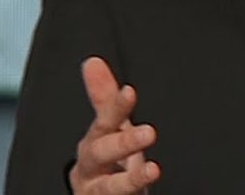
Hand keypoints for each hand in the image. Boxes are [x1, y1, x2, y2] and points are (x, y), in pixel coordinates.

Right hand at [69, 57, 161, 194]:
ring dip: (132, 179)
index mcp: (93, 144)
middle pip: (101, 154)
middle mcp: (91, 169)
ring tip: (153, 171)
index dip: (115, 107)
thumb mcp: (110, 130)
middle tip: (149, 132)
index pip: (104, 121)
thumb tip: (93, 62)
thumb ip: (106, 100)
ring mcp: (98, 193)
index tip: (130, 92)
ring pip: (109, 187)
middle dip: (124, 143)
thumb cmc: (107, 163)